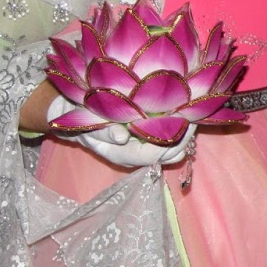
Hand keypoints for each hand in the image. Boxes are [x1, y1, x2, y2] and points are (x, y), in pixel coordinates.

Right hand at [46, 97, 194, 168]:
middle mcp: (137, 154)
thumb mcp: (87, 123)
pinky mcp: (146, 137)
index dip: (173, 139)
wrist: (71, 115)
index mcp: (124, 155)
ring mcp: (143, 146)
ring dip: (183, 132)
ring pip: (173, 148)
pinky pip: (168, 137)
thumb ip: (103, 130)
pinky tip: (183, 112)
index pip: (156, 154)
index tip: (186, 120)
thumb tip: (121, 136)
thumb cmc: (80, 119)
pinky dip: (177, 127)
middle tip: (195, 114)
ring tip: (192, 112)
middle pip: (170, 155)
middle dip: (185, 137)